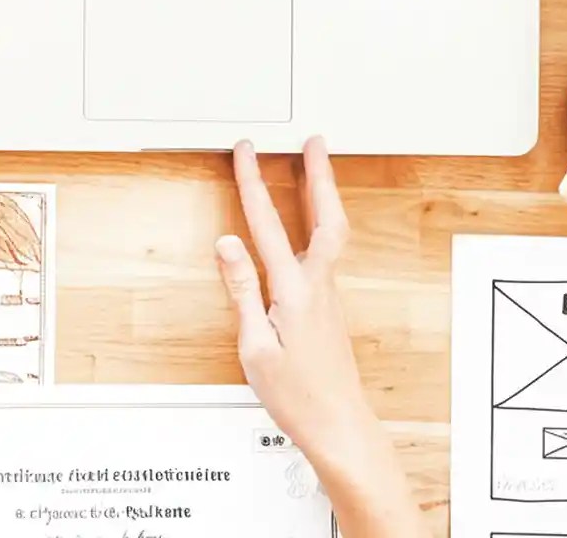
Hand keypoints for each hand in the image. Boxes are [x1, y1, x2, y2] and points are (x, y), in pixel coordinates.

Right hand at [217, 138, 429, 537]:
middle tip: (315, 142)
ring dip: (323, 196)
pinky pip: (327, 254)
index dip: (254, 184)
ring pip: (331, 232)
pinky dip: (321, 225)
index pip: (268, 225)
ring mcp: (327, 295)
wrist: (339, 425)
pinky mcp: (329, 307)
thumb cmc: (296, 396)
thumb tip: (227, 246)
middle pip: (324, 217)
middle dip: (318, 175)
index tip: (247, 154)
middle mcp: (316, 287)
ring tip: (316, 169)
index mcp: (292, 292)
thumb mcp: (253, 347)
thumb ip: (241, 290)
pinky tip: (312, 226)